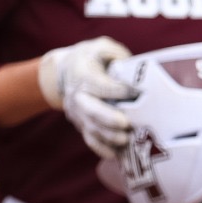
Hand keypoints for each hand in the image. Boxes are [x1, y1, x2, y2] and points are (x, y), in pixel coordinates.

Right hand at [39, 36, 135, 157]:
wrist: (63, 72)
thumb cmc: (90, 58)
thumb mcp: (101, 47)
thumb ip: (117, 55)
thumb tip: (134, 70)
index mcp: (83, 75)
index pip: (100, 85)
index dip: (118, 90)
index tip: (137, 93)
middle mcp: (78, 96)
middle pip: (91, 110)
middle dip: (108, 119)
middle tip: (126, 124)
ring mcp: (78, 113)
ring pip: (92, 129)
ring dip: (109, 137)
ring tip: (127, 140)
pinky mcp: (81, 125)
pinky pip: (91, 141)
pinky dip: (103, 149)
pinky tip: (118, 155)